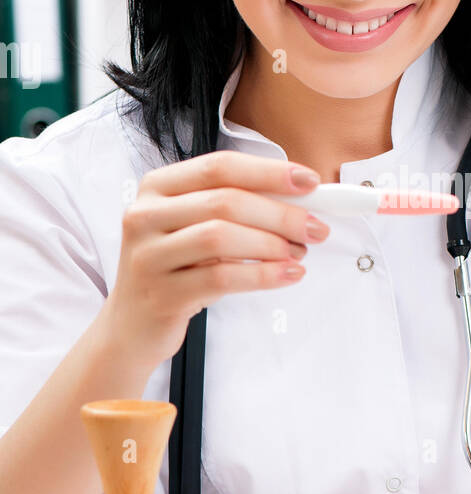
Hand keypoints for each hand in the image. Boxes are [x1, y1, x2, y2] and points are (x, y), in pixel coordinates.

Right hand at [101, 151, 330, 369]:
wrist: (133, 325)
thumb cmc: (177, 269)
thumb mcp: (197, 228)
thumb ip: (235, 207)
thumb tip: (300, 198)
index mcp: (157, 187)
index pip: (220, 168)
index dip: (269, 172)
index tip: (310, 182)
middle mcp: (145, 215)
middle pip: (225, 202)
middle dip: (280, 213)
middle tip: (315, 227)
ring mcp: (148, 255)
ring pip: (221, 237)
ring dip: (271, 244)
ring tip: (299, 253)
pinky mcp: (161, 293)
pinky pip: (221, 279)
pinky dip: (262, 275)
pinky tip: (288, 275)